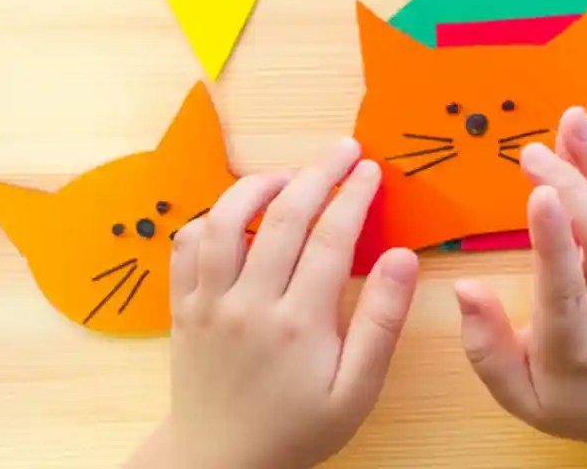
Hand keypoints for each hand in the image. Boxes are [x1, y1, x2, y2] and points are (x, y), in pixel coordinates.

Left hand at [134, 139, 419, 468]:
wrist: (221, 464)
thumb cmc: (297, 429)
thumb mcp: (355, 390)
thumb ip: (381, 323)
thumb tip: (404, 259)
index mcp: (298, 323)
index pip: (330, 238)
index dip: (354, 196)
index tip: (371, 170)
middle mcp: (249, 304)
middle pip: (282, 217)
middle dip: (318, 174)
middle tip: (344, 149)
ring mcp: (208, 304)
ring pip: (224, 222)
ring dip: (257, 186)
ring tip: (288, 175)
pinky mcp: (182, 310)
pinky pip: (184, 247)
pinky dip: (207, 218)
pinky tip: (235, 214)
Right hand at [454, 107, 586, 457]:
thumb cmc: (576, 401)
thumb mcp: (522, 399)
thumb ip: (487, 350)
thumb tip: (464, 290)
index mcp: (576, 349)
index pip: (567, 291)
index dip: (554, 242)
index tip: (538, 194)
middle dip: (575, 191)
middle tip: (533, 151)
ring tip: (572, 119)